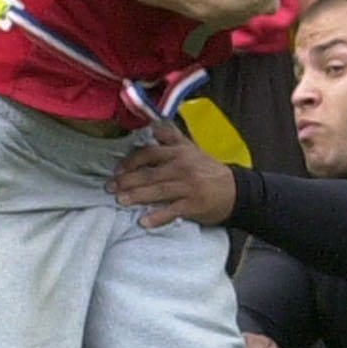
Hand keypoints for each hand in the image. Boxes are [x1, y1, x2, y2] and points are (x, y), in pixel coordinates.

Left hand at [108, 120, 237, 227]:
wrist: (235, 191)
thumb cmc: (208, 170)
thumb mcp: (192, 149)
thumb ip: (171, 138)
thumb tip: (153, 125)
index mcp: (180, 152)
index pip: (150, 154)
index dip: (131, 162)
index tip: (118, 170)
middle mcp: (183, 167)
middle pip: (150, 174)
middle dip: (127, 181)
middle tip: (111, 188)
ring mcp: (189, 187)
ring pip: (158, 191)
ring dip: (138, 197)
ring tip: (121, 201)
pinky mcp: (194, 205)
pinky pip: (172, 211)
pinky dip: (157, 217)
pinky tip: (143, 222)